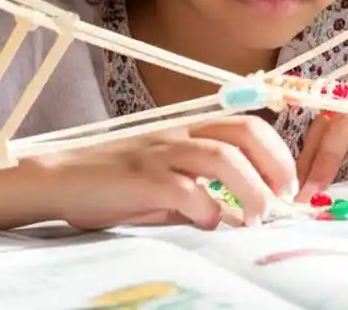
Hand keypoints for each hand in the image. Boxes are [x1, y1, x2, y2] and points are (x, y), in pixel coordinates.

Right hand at [42, 115, 296, 230]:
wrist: (60, 177)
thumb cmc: (114, 181)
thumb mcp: (164, 178)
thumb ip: (200, 189)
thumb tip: (237, 213)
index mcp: (188, 129)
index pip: (247, 125)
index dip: (277, 152)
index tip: (287, 185)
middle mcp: (180, 133)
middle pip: (244, 132)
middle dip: (275, 165)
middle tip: (280, 200)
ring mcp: (162, 153)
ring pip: (224, 158)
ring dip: (249, 190)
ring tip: (254, 218)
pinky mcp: (143, 178)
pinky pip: (187, 190)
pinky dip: (207, 209)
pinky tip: (206, 222)